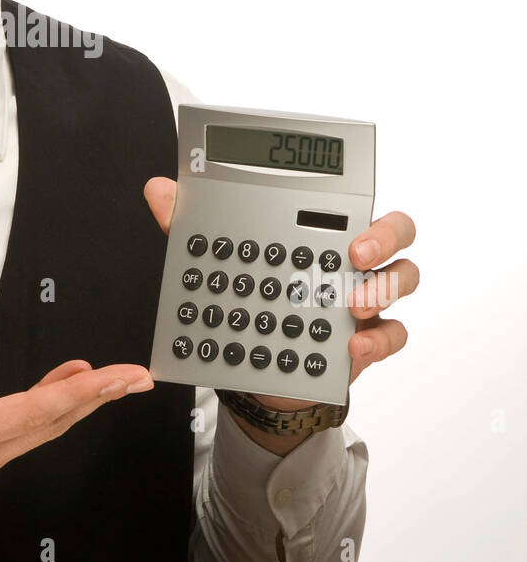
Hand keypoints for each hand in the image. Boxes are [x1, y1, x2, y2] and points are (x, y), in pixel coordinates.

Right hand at [0, 293, 153, 561]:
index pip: (30, 411)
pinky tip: (50, 402)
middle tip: (137, 379)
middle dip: (96, 399)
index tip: (117, 377)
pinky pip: (15, 445)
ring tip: (104, 381)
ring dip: (71, 407)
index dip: (79, 390)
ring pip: (33, 437)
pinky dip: (43, 419)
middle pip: (46, 426)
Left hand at [143, 178, 419, 411]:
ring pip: (403, 278)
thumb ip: (190, 227)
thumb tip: (159, 189)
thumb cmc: (247, 301)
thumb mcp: (216, 264)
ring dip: (386, 286)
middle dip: (385, 235)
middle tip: (357, 252)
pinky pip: (392, 334)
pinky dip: (378, 340)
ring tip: (355, 302)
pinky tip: (353, 346)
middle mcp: (351, 260)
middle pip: (396, 231)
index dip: (359, 196)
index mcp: (319, 230)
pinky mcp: (366, 340)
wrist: (256, 372)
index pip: (353, 200)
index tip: (342, 207)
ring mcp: (363, 299)